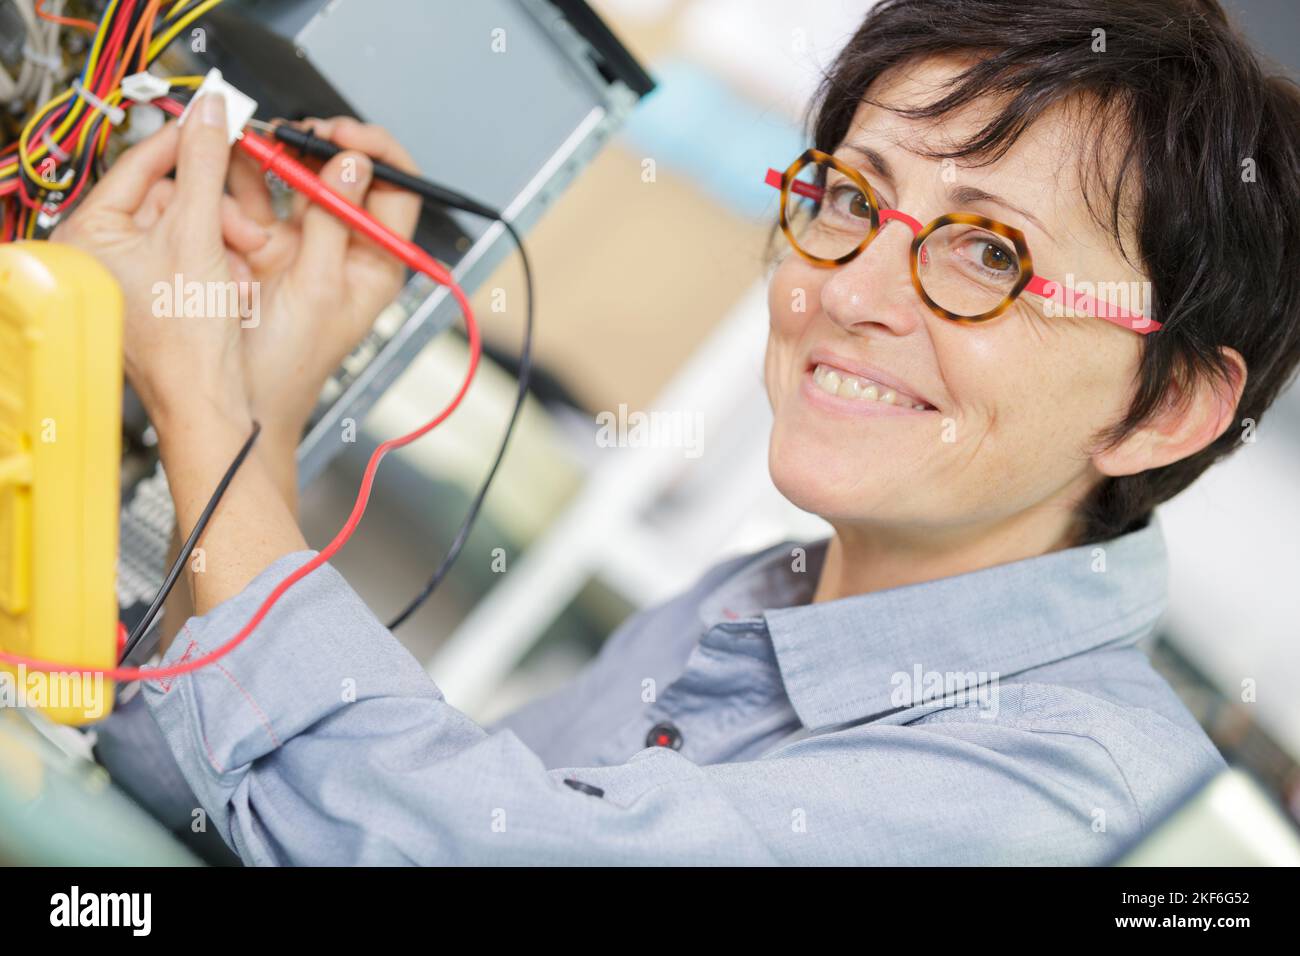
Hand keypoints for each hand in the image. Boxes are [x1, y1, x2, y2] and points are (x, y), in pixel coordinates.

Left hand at [52, 94, 269, 429]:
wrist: (207, 401)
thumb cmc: (186, 342)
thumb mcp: (201, 234)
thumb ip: (206, 163)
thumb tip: (212, 113)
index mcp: (88, 234)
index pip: (139, 163)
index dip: (187, 144)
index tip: (220, 124)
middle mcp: (99, 253)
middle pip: (171, 200)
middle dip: (216, 217)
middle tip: (245, 232)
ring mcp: (127, 276)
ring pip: (189, 228)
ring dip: (225, 244)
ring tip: (237, 273)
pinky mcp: (154, 294)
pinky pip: (192, 256)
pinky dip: (220, 265)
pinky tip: (232, 287)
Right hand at [222, 116, 421, 444]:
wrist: (239, 400)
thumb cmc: (289, 365)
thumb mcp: (316, 289)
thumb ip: (333, 224)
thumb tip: (354, 166)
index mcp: (377, 262)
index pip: (397, 189)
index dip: (377, 153)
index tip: (343, 135)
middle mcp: (347, 247)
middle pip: (348, 175)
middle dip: (322, 146)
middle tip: (296, 131)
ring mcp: (306, 243)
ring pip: (302, 179)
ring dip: (282, 154)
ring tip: (261, 138)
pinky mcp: (266, 243)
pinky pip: (261, 195)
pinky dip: (249, 173)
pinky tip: (235, 158)